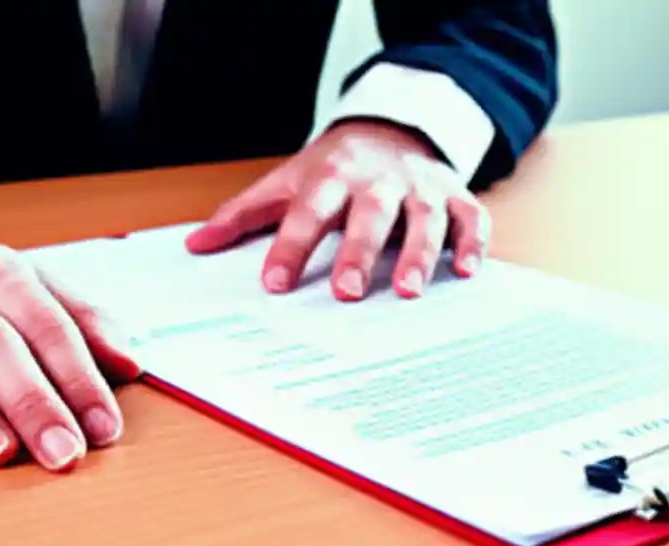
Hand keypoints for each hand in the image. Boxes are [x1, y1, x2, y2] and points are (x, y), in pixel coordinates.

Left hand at [185, 120, 490, 298]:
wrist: (392, 127)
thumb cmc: (334, 170)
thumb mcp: (287, 182)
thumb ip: (244, 215)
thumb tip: (196, 245)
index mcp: (332, 177)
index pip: (308, 212)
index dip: (292, 247)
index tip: (275, 284)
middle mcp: (378, 181)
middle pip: (369, 214)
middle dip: (359, 252)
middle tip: (347, 293)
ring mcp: (420, 187)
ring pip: (424, 218)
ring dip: (419, 254)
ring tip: (408, 292)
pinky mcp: (455, 195)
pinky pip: (470, 217)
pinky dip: (472, 243)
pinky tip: (466, 273)